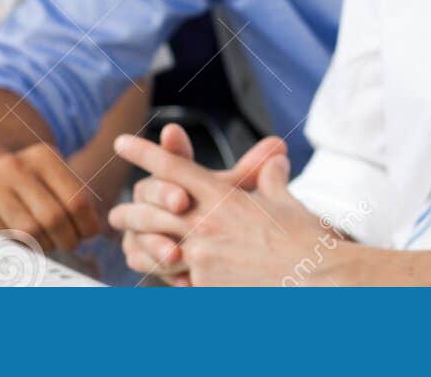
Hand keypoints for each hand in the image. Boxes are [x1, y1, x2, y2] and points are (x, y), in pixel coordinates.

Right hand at [0, 143, 101, 252]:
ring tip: (47, 243)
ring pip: (29, 231)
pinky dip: (19, 247)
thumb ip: (75, 201)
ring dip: (44, 246)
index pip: (77, 200)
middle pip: (54, 217)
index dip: (86, 226)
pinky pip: (4, 239)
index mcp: (43, 155)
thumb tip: (98, 231)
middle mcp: (15, 165)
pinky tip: (22, 242)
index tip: (87, 235)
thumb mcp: (53, 182)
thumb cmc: (28, 188)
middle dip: (67, 239)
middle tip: (68, 244)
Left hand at [111, 131, 331, 285]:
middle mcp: (206, 224)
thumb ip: (271, 179)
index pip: (174, 168)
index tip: (123, 143)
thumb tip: (274, 159)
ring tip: (131, 251)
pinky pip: (185, 281)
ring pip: (159, 251)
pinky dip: (182, 281)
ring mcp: (203, 258)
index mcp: (222, 197)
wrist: (315, 279)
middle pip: (151, 213)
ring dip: (144, 251)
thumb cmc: (305, 239)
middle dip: (129, 213)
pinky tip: (175, 283)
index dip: (145, 153)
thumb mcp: (285, 201)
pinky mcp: (206, 287)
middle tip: (115, 214)